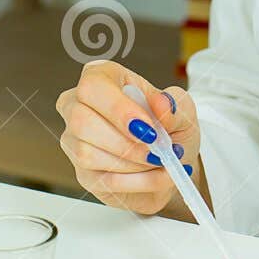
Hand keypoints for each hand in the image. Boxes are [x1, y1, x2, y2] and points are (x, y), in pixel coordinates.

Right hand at [55, 60, 200, 215]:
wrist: (171, 162)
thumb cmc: (170, 127)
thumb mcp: (182, 110)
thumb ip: (173, 105)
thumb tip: (162, 104)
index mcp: (101, 77)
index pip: (92, 87)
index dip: (119, 109)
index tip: (149, 129)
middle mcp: (78, 105)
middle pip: (81, 122)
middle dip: (126, 142)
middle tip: (158, 150)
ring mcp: (75, 141)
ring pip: (89, 154)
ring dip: (134, 163)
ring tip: (161, 160)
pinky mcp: (83, 173)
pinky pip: (104, 180)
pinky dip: (140, 181)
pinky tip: (158, 174)